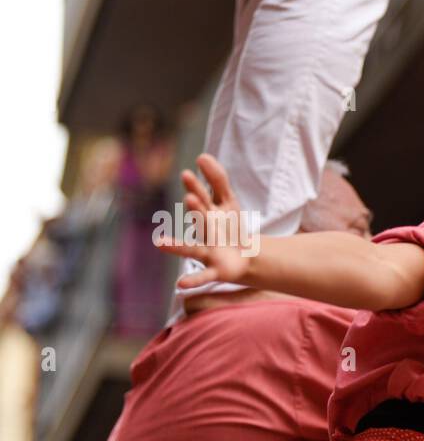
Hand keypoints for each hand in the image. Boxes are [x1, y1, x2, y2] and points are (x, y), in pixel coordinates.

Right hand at [157, 153, 257, 286]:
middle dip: (197, 210)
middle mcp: (204, 233)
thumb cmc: (231, 226)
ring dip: (177, 246)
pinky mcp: (216, 270)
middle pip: (200, 220)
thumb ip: (217, 179)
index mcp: (207, 214)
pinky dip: (193, 279)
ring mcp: (207, 252)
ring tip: (159, 244)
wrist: (247, 256)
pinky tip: (180, 284)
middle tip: (191, 198)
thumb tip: (201, 156)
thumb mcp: (228, 200)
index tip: (189, 174)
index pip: (202, 198)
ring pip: (192, 249)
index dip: (196, 187)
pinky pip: (204, 276)